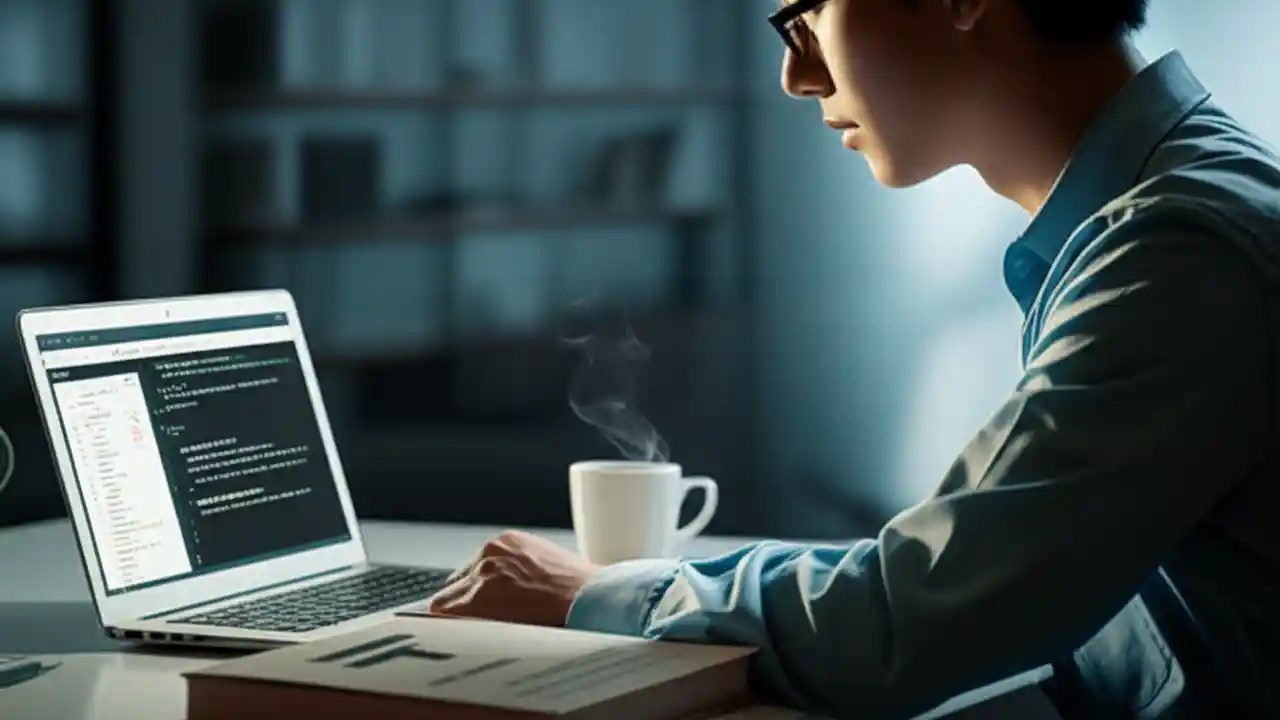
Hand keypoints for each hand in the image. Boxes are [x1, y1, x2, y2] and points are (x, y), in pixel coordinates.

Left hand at [427, 531, 601, 626]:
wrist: (586, 599)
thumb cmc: (579, 590)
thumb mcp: (549, 566)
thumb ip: (524, 571)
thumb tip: (516, 590)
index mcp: (508, 542)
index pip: (474, 567)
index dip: (476, 591)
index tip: (482, 605)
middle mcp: (488, 553)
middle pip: (456, 583)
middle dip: (464, 603)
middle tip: (477, 624)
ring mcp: (479, 576)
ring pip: (445, 602)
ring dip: (456, 618)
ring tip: (469, 636)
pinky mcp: (473, 601)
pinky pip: (444, 616)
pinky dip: (450, 629)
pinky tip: (461, 640)